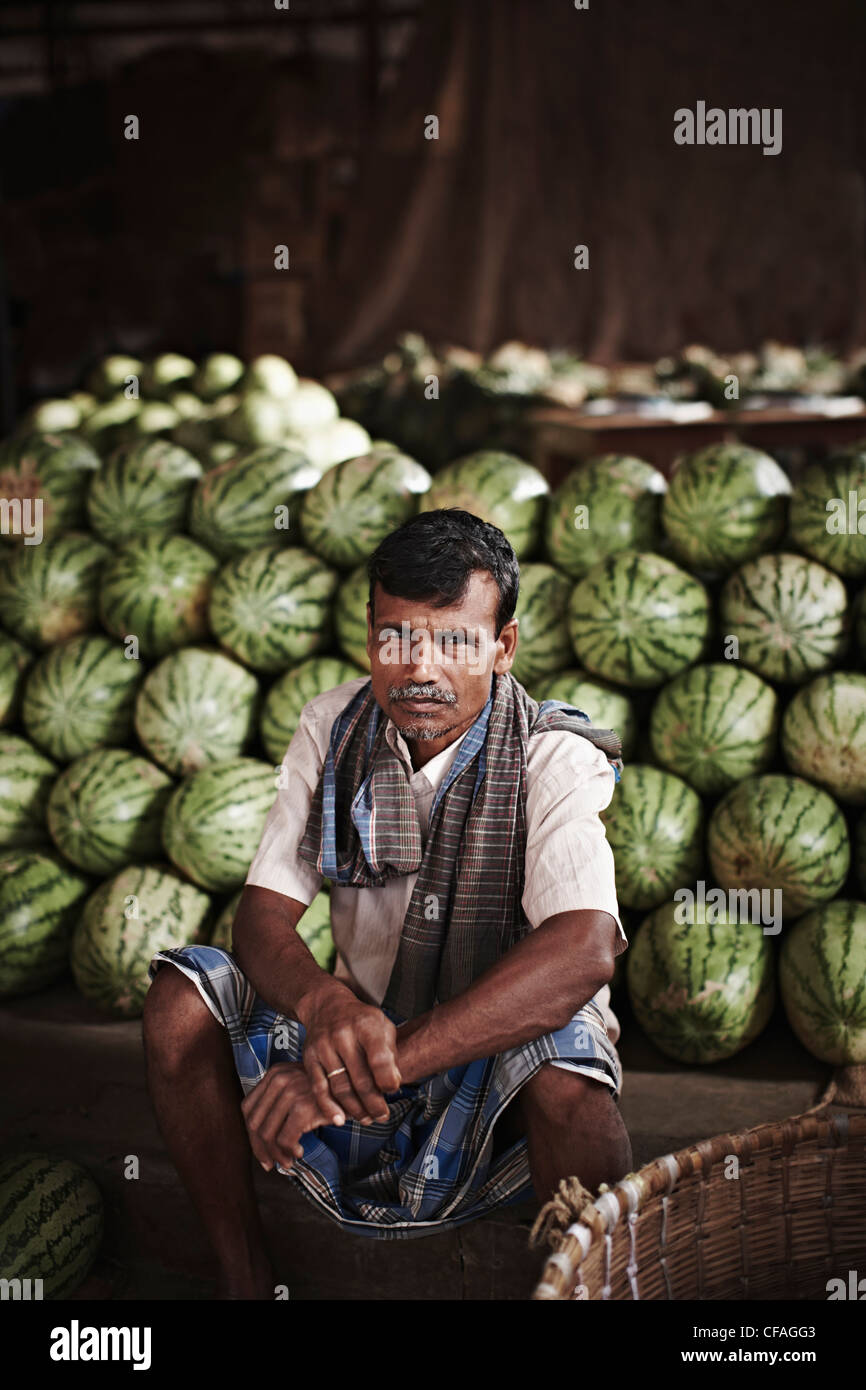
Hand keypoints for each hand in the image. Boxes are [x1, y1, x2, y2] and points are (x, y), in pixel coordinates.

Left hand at [241, 1061, 339, 1172]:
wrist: (359, 1086)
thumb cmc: (330, 1093)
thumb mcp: (300, 1088)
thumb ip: (279, 1103)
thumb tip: (259, 1139)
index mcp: (275, 1073)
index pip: (248, 1108)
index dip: (250, 1134)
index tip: (261, 1151)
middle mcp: (280, 1079)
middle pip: (254, 1123)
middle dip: (260, 1149)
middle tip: (271, 1164)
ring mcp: (291, 1091)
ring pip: (268, 1134)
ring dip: (276, 1155)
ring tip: (287, 1161)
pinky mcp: (303, 1106)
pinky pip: (285, 1139)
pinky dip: (289, 1152)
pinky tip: (299, 1153)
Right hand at [299, 981, 401, 1124]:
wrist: (327, 1006)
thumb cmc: (361, 1020)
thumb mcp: (382, 1026)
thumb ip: (390, 1053)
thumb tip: (393, 1084)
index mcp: (366, 1024)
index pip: (379, 1058)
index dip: (387, 1079)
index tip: (393, 1090)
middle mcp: (343, 1034)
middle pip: (360, 1078)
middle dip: (374, 1102)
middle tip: (383, 1115)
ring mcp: (324, 1046)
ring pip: (340, 1087)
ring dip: (355, 1109)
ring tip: (367, 1118)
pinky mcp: (309, 1058)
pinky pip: (319, 1087)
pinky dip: (329, 1107)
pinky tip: (339, 1119)